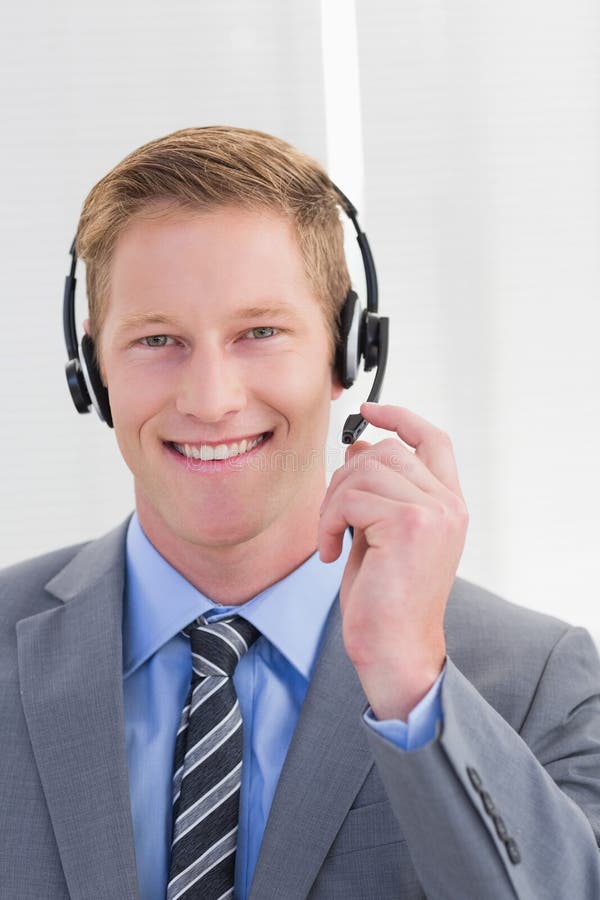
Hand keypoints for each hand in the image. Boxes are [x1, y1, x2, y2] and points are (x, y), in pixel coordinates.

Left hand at [318, 402, 467, 720]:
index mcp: (448, 505)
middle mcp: (449, 504)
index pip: (433, 440)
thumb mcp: (377, 533)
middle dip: (346, 475)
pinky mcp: (412, 524)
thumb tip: (358, 446)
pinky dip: (329, 521)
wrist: (393, 648)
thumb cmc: (385, 599)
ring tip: (331, 537)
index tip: (369, 410)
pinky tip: (333, 553)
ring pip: (365, 469)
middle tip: (332, 517)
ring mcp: (434, 512)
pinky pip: (352, 497)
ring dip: (333, 501)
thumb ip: (376, 490)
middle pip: (387, 451)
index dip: (401, 417)